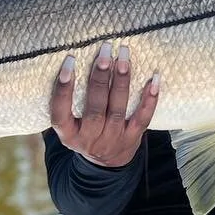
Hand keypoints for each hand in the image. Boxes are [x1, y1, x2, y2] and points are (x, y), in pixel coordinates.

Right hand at [49, 42, 159, 167]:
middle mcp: (89, 139)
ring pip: (118, 110)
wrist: (106, 163)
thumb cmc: (84, 131)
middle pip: (94, 109)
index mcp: (68, 134)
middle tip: (105, 52)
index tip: (70, 61)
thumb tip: (70, 61)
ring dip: (121, 81)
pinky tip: (153, 79)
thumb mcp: (68, 125)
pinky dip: (149, 99)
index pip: (60, 112)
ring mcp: (113, 140)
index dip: (64, 88)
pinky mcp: (132, 138)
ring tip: (123, 57)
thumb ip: (66, 102)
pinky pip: (142, 118)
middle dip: (100, 78)